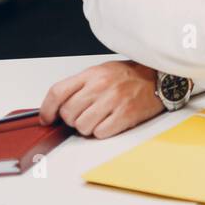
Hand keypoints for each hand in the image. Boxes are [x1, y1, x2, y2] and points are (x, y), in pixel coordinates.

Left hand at [39, 61, 163, 138]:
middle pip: (68, 113)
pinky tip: (110, 122)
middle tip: (84, 114)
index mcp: (92, 74)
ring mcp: (113, 100)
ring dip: (87, 127)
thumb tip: (57, 108)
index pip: (57, 92)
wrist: (158, 77)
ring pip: (82, 126)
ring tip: (99, 118)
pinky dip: (102, 131)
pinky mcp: (125, 115)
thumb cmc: (129, 76)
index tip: (47, 118)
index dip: (47, 109)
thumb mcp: (101, 71)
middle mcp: (100, 86)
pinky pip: (99, 133)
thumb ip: (80, 86)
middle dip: (72, 119)